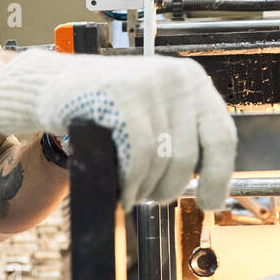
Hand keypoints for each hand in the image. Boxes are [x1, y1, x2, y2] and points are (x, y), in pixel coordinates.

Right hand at [0, 49, 235, 209]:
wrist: (58, 86)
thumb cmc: (109, 107)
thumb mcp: (156, 112)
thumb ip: (183, 136)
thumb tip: (213, 186)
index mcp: (193, 82)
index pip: (222, 136)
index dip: (218, 176)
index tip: (209, 202)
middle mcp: (177, 77)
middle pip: (189, 156)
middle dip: (168, 188)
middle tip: (150, 197)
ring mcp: (149, 82)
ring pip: (162, 159)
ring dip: (145, 188)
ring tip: (130, 189)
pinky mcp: (121, 93)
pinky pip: (138, 154)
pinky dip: (131, 182)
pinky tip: (122, 189)